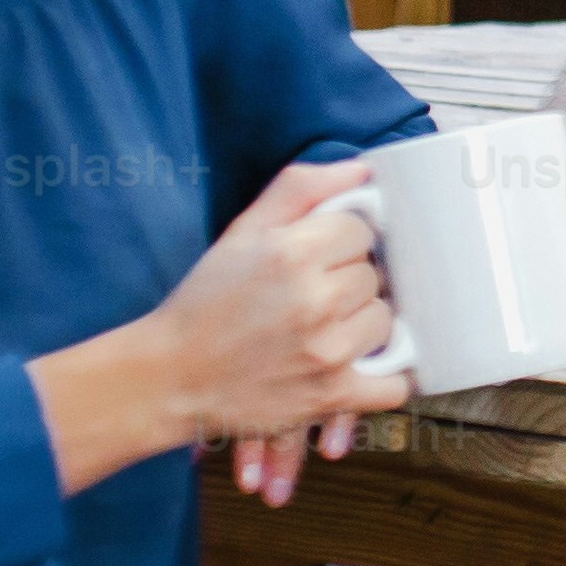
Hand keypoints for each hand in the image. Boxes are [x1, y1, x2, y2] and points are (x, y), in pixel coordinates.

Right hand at [33, 155, 407, 496]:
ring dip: (362, 326)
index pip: (362, 230)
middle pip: (374, 275)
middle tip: (312, 297)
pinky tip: (360, 365)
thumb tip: (362, 170)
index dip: (342, 242)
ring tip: (324, 330)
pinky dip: (387, 377)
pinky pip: (396, 384)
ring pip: (385, 321)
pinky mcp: (332, 395)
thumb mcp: (243, 231)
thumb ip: (301, 188)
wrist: (170, 378)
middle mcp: (315, 300)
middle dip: (349, 282)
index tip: (318, 259)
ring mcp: (327, 351)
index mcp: (293, 252)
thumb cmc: (207, 302)